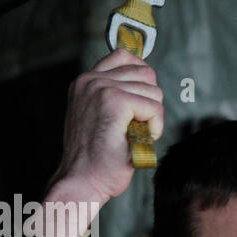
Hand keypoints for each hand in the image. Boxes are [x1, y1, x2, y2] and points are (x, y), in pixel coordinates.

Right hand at [46, 48, 164, 209]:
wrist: (82, 181)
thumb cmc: (96, 158)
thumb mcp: (102, 119)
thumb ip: (116, 97)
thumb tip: (146, 83)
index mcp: (86, 82)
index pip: (123, 56)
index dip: (142, 78)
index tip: (141, 103)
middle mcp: (91, 80)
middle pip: (146, 73)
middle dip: (150, 102)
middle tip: (137, 127)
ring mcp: (102, 88)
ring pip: (154, 91)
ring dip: (152, 118)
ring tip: (134, 136)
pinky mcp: (115, 101)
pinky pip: (154, 107)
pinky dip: (154, 128)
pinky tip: (137, 141)